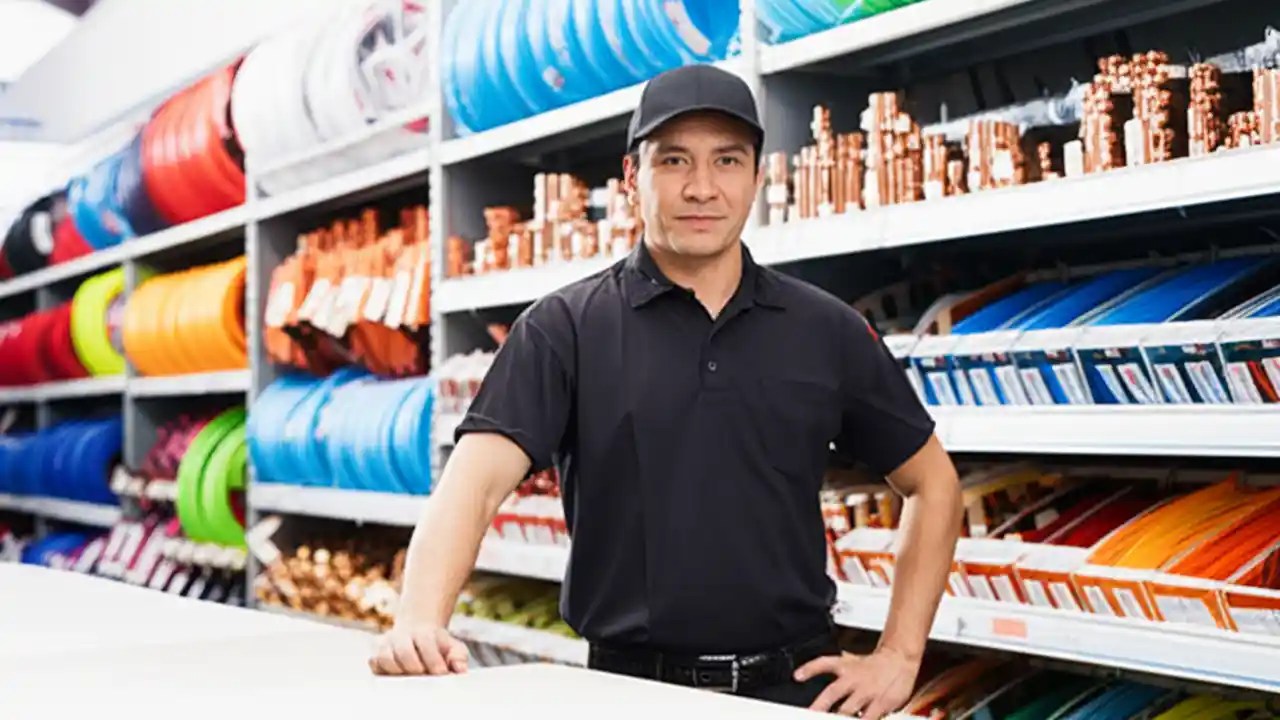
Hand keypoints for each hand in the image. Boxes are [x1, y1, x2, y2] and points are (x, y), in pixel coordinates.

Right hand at [368, 624, 469, 675]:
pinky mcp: (375, 654)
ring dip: (398, 671)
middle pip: (404, 651)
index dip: (433, 660)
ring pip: (384, 657)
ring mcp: (386, 643)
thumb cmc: (437, 646)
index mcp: (423, 632)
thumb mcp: (453, 647)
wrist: (417, 634)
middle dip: (415, 667)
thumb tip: (461, 670)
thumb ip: (458, 656)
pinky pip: (374, 663)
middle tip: (424, 676)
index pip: (426, 642)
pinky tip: (396, 675)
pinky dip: (383, 671)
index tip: (441, 673)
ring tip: (409, 677)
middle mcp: (402, 635)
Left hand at [794, 647, 919, 716]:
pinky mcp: (881, 702)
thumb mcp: (849, 661)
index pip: (824, 663)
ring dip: (838, 717)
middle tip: (811, 714)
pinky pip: (868, 718)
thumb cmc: (872, 665)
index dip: (809, 669)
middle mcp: (854, 678)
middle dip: (820, 706)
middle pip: (832, 692)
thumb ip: (830, 671)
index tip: (797, 676)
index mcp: (845, 666)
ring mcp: (866, 691)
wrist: (899, 659)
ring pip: (847, 708)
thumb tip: (805, 678)